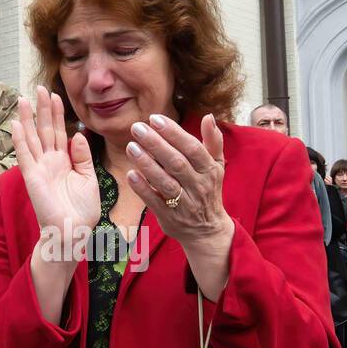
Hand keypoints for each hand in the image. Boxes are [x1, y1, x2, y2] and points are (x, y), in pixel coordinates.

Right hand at [14, 86, 99, 245]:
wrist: (73, 231)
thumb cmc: (82, 211)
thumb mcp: (89, 179)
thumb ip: (83, 156)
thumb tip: (77, 134)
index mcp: (64, 162)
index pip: (60, 132)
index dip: (57, 114)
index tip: (56, 96)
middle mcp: (50, 162)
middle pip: (45, 130)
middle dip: (42, 109)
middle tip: (40, 88)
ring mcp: (40, 168)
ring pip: (32, 138)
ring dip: (27, 119)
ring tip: (23, 99)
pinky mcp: (32, 177)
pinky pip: (25, 155)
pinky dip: (20, 140)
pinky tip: (16, 124)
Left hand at [124, 112, 229, 251]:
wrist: (207, 230)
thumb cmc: (208, 190)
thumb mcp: (216, 166)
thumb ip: (213, 141)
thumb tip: (209, 116)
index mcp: (209, 170)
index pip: (192, 148)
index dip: (174, 133)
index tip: (155, 118)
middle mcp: (198, 186)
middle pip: (176, 163)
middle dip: (156, 144)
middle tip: (137, 128)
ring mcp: (184, 203)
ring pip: (165, 182)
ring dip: (147, 164)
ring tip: (131, 147)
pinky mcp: (170, 217)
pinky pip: (155, 202)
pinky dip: (142, 188)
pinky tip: (130, 174)